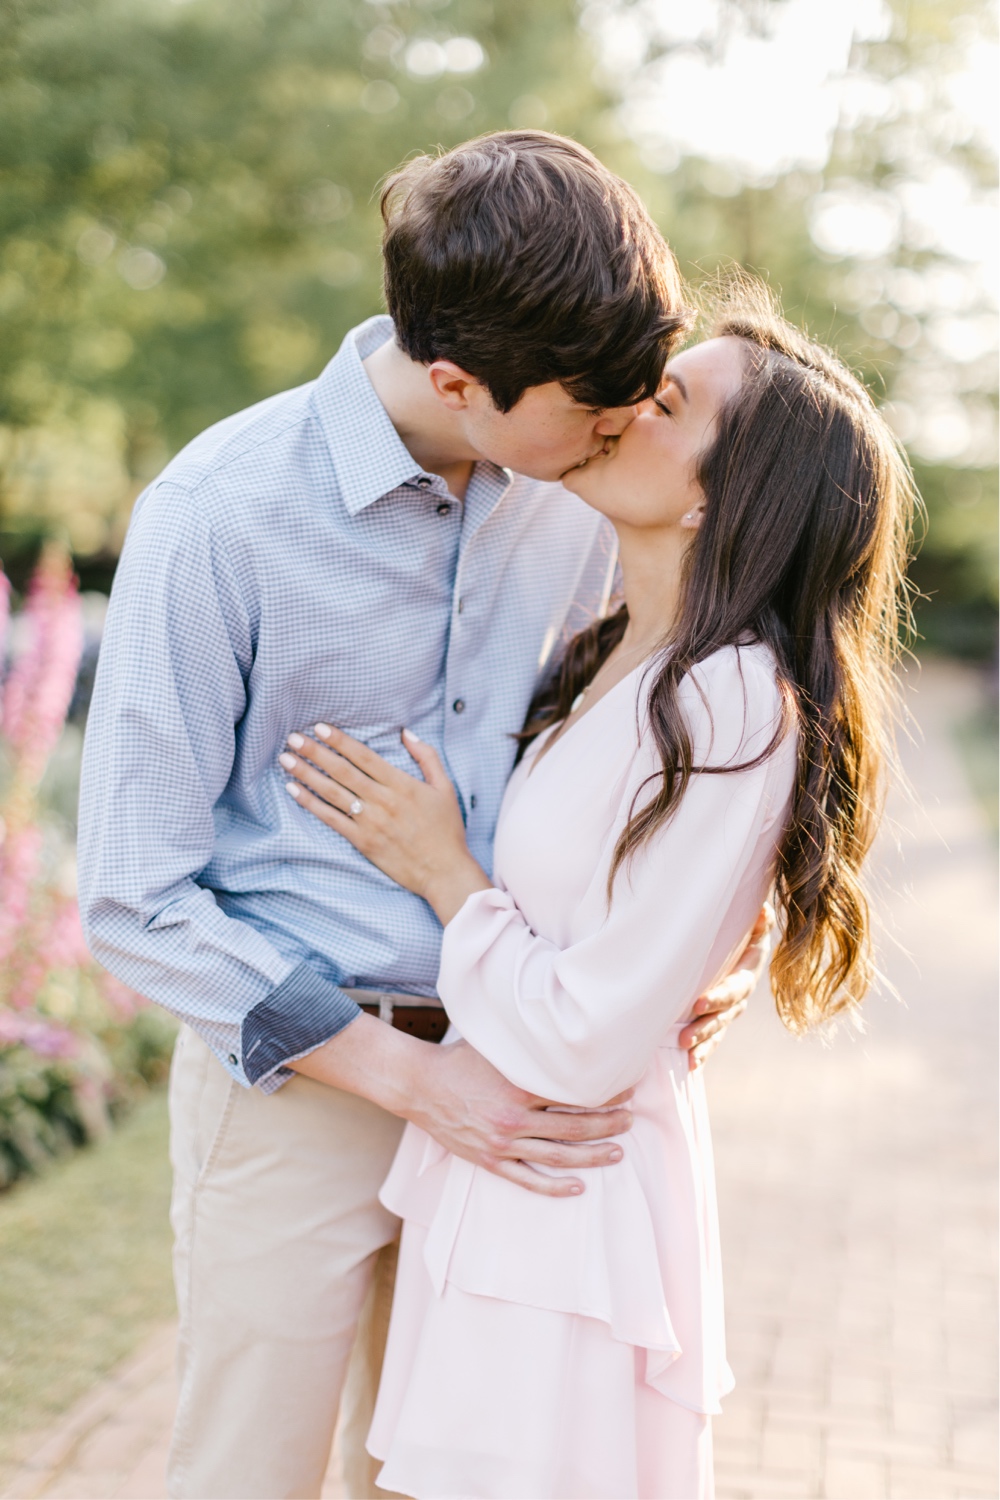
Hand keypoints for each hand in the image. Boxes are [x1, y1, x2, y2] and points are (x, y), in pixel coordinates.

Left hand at [280, 724, 490, 922]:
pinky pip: (331, 820)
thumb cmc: (446, 829)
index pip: (364, 756)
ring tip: (286, 759)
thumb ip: (427, 756)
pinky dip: (311, 804)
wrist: (444, 871)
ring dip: (307, 774)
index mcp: (402, 784)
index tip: (320, 727)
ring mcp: (370, 822)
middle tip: (294, 738)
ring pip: (332, 793)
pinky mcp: (362, 841)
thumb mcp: (445, 787)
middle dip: (316, 752)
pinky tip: (293, 791)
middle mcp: (383, 800)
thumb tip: (406, 732)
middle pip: (343, 771)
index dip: (340, 741)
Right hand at [290, 1015, 633, 1197]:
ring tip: (618, 1152)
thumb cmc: (460, 1059)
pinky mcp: (490, 1160)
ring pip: (557, 1156)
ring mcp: (502, 1142)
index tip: (628, 1088)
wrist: (418, 1085)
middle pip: (573, 1128)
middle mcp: (513, 1117)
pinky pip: (528, 1179)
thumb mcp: (496, 1044)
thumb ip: (528, 1041)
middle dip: (608, 1125)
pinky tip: (578, 1188)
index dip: (605, 1093)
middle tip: (631, 1121)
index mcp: (518, 1085)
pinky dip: (555, 1187)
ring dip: (592, 1156)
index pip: (573, 1093)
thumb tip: (561, 1018)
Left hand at [678, 901, 773, 1070]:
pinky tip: (690, 1067)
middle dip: (704, 1028)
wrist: (744, 951)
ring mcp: (729, 1013)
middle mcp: (739, 999)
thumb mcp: (754, 928)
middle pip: (722, 1017)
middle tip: (684, 1037)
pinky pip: (713, 1042)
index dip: (718, 998)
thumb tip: (763, 911)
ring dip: (702, 1045)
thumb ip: (760, 922)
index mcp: (746, 976)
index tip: (698, 1005)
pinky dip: (703, 1054)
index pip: (733, 990)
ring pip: (716, 1033)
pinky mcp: (719, 1021)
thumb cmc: (745, 935)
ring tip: (686, 1054)